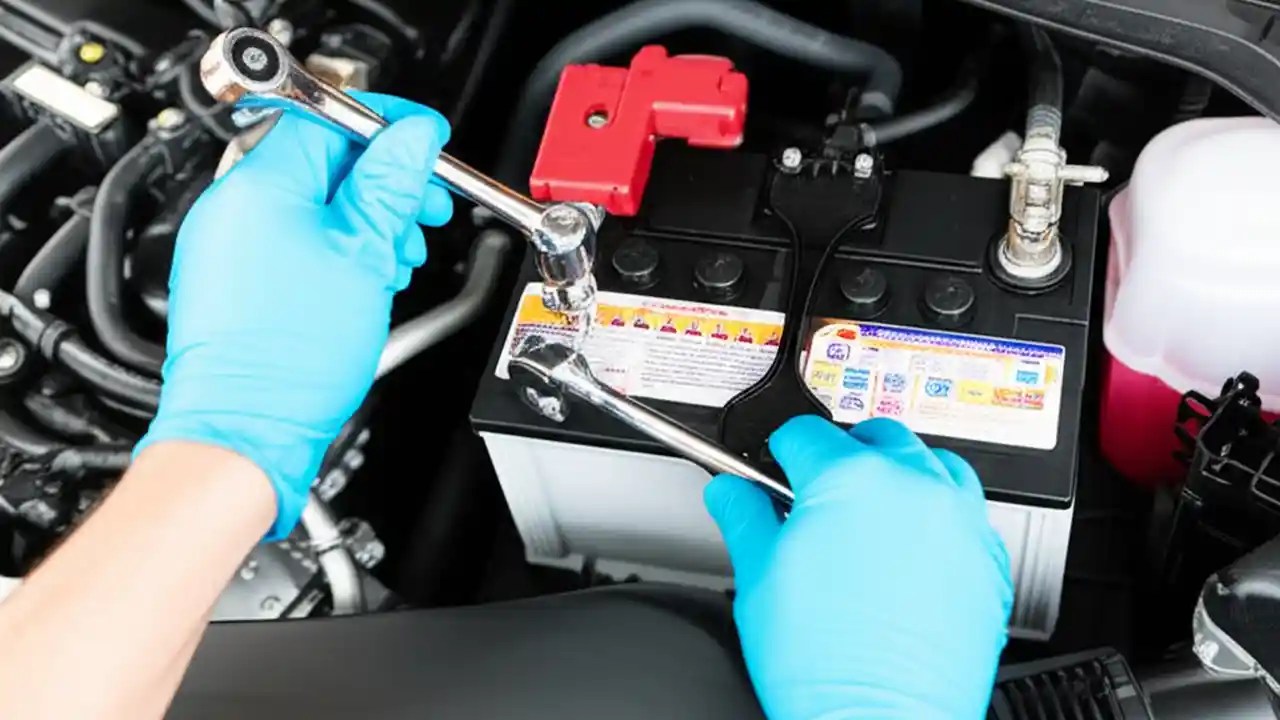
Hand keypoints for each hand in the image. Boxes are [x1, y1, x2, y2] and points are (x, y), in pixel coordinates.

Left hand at [136, 93, 452, 539]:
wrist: (248, 429)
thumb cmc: (294, 357)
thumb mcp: (365, 255)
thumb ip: (390, 184)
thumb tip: (413, 137)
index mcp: (260, 186)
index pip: (330, 119)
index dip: (388, 124)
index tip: (426, 140)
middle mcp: (232, 205)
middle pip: (324, 159)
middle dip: (385, 178)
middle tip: (425, 206)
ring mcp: (228, 241)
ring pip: (314, 200)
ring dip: (367, 216)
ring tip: (399, 254)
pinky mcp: (234, 275)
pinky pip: (293, 236)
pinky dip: (338, 245)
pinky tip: (367, 275)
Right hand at [705, 416, 1012, 718]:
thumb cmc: (823, 663)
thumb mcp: (759, 578)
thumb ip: (744, 518)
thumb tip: (730, 492)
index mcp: (848, 479)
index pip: (804, 433)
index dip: (779, 451)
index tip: (775, 467)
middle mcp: (912, 486)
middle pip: (875, 435)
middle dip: (841, 452)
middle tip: (817, 491)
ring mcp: (958, 521)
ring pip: (932, 463)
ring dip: (899, 472)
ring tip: (872, 509)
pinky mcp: (988, 560)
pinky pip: (967, 512)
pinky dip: (940, 516)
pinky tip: (912, 547)